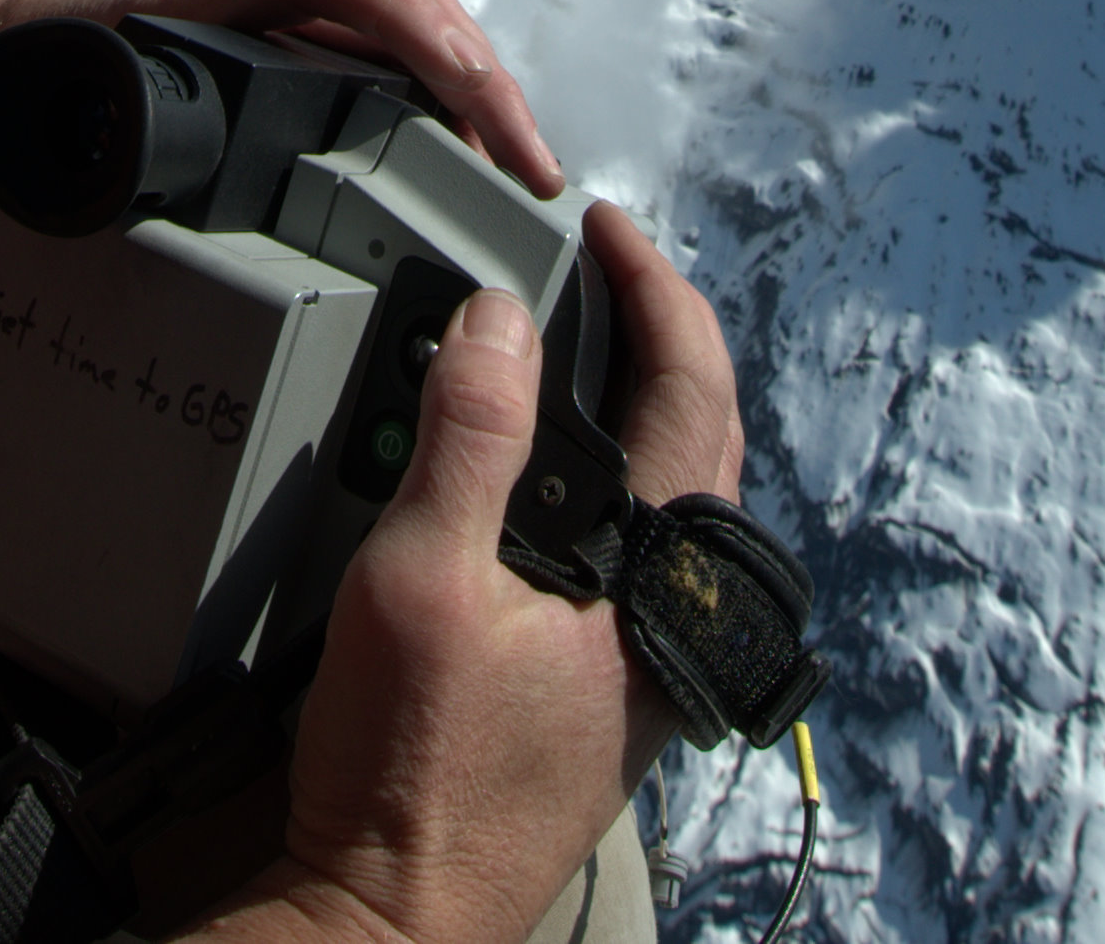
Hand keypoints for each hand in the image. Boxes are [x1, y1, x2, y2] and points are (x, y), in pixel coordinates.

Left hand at [0, 0, 563, 197]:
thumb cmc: (22, 75)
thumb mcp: (48, 120)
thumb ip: (90, 164)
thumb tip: (138, 228)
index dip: (398, 21)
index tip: (461, 79)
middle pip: (394, 2)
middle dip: (475, 76)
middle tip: (528, 166)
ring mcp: (280, 13)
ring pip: (403, 24)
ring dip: (470, 89)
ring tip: (515, 172)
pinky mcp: (290, 42)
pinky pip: (384, 50)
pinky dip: (439, 96)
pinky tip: (464, 156)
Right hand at [202, 206, 748, 943]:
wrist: (397, 914)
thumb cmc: (409, 771)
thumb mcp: (421, 576)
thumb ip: (467, 438)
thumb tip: (499, 321)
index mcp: (655, 579)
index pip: (691, 390)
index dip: (655, 290)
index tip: (607, 230)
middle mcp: (677, 621)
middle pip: (707, 441)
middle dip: (665, 341)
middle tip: (604, 276)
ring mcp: (656, 664)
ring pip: (684, 504)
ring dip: (647, 414)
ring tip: (581, 356)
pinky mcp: (620, 697)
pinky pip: (647, 559)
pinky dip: (620, 488)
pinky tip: (561, 488)